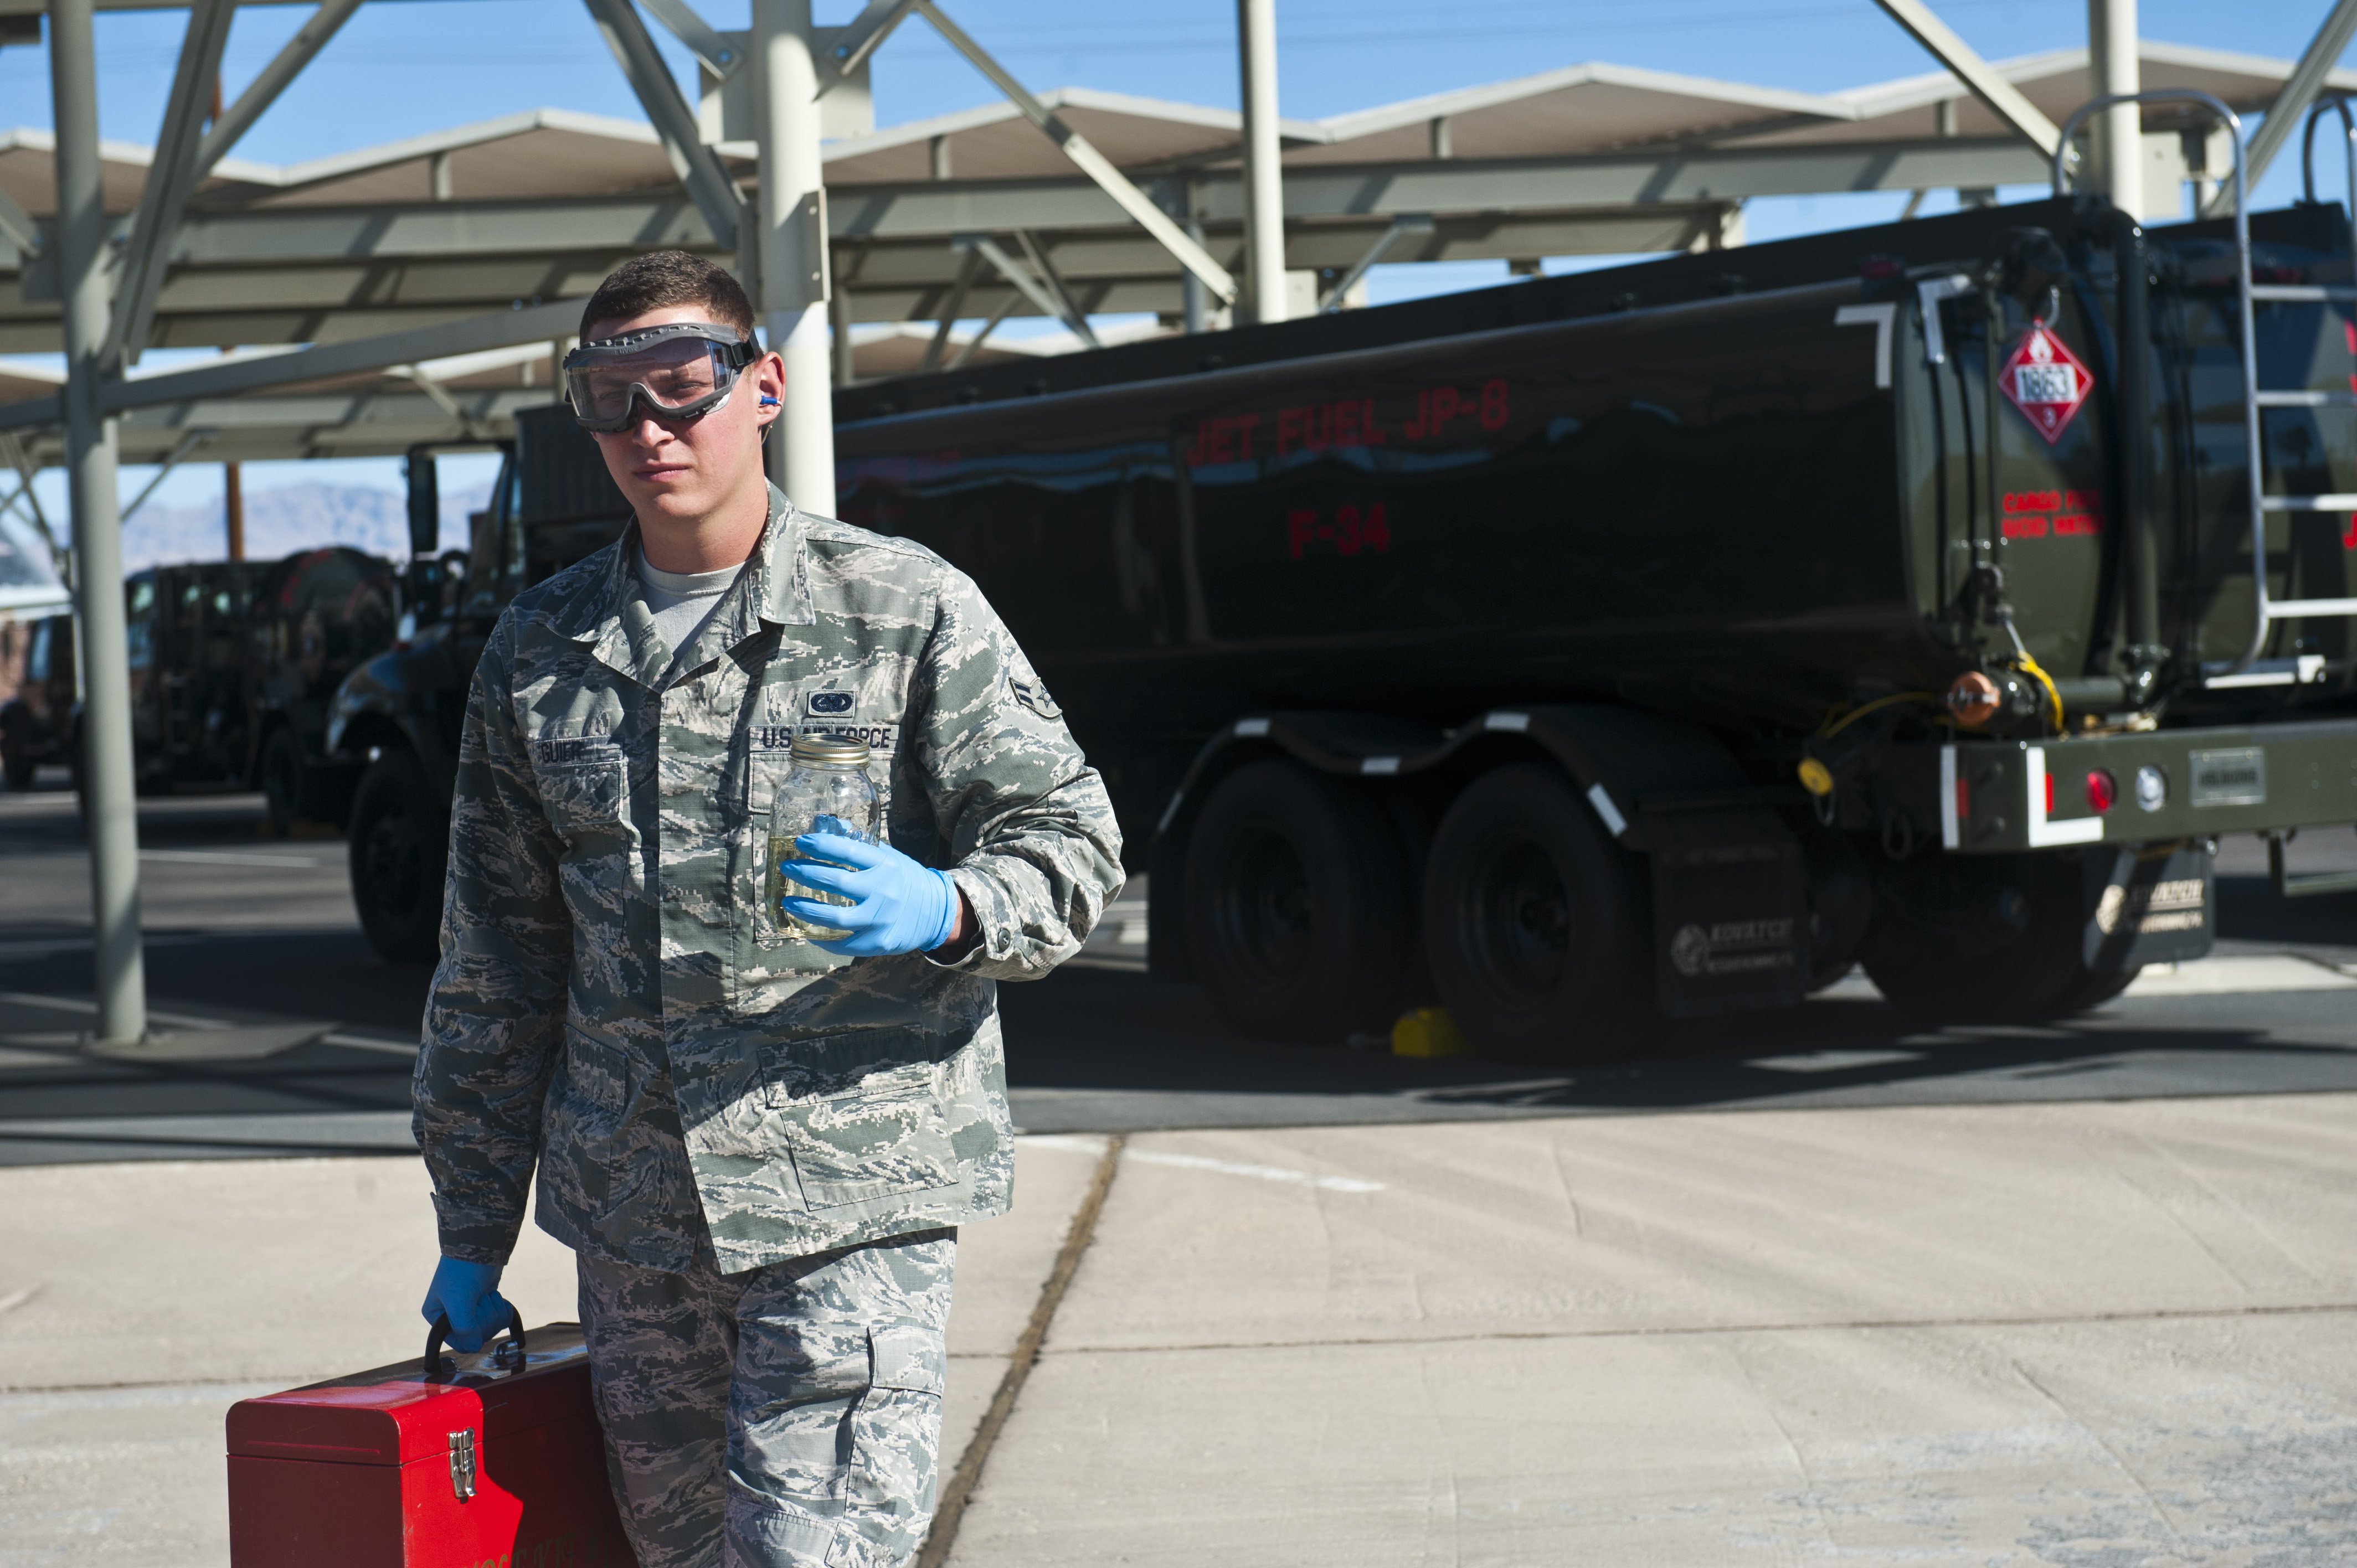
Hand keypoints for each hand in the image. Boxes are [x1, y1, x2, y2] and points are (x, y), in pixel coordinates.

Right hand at [421, 1256, 513, 1353]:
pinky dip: (501, 1307)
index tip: (476, 1316)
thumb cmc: (463, 1270)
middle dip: (485, 1318)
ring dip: (492, 1310)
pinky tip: (494, 1295)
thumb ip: (463, 1327)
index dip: (472, 1334)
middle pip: (477, 1336)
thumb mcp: (459, 1300)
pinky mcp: (485, 1302)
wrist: (481, 1244)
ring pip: (489, 1327)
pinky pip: (498, 1317)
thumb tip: (472, 1347)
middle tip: (480, 1300)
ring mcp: (470, 1308)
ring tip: (485, 1294)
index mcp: (436, 1316)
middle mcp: (451, 1315)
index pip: (458, 1342)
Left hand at [778, 833, 960, 956]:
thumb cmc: (904, 879)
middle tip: (787, 868)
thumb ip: (857, 843)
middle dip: (805, 873)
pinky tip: (808, 931)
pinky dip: (822, 938)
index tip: (800, 842)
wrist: (937, 912)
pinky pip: (844, 943)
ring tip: (788, 902)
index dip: (821, 845)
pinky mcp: (879, 942)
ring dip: (806, 910)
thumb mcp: (888, 856)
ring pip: (836, 918)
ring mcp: (881, 919)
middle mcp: (884, 890)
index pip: (848, 850)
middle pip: (836, 881)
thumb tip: (824, 823)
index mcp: (886, 864)